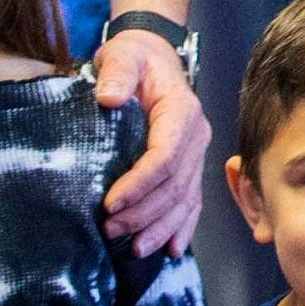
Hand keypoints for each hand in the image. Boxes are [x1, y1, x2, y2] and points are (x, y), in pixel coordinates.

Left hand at [91, 31, 208, 255]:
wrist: (153, 58)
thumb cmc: (135, 59)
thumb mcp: (123, 55)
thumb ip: (117, 72)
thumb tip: (108, 98)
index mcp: (182, 112)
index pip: (166, 156)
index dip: (141, 183)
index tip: (110, 203)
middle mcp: (196, 137)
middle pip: (176, 185)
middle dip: (145, 213)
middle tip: (110, 230)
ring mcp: (196, 155)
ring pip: (185, 199)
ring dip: (161, 227)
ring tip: (134, 249)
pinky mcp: (188, 166)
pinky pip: (190, 202)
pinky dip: (181, 227)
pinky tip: (170, 250)